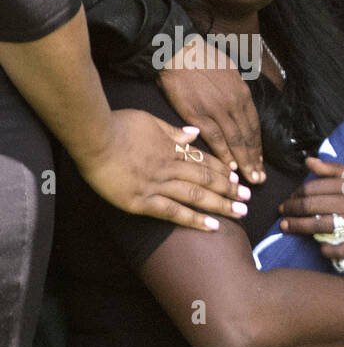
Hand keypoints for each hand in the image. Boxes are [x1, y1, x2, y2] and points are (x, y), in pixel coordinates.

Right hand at [75, 109, 249, 230]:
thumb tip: (195, 133)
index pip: (203, 160)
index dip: (222, 170)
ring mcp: (157, 185)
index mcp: (171, 148)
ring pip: (196, 196)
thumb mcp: (148, 120)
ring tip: (241, 213)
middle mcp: (170, 167)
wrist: (92, 137)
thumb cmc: (115, 125)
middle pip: (206, 179)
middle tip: (249, 198)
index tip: (238, 177)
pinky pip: (173, 212)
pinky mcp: (142, 201)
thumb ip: (172, 130)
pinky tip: (213, 226)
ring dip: (221, 205)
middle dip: (229, 189)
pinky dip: (194, 219)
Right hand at [158, 44, 264, 183]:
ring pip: (235, 141)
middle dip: (255, 159)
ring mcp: (217, 110)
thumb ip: (236, 92)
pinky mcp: (198, 115)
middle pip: (248, 137)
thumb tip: (242, 104)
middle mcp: (234, 104)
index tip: (261, 161)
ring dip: (244, 161)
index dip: (258, 146)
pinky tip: (230, 167)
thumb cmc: (202, 59)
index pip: (254, 126)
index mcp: (242, 94)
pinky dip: (224, 154)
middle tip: (260, 178)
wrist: (178, 51)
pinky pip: (215, 139)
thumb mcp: (230, 71)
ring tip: (250, 178)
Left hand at [277, 157, 343, 259]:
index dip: (297, 193)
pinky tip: (320, 248)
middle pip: (311, 206)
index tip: (291, 198)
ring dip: (298, 227)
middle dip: (291, 210)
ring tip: (287, 227)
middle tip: (283, 213)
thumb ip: (335, 169)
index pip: (312, 187)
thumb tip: (309, 161)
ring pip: (318, 226)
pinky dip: (326, 250)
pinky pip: (339, 249)